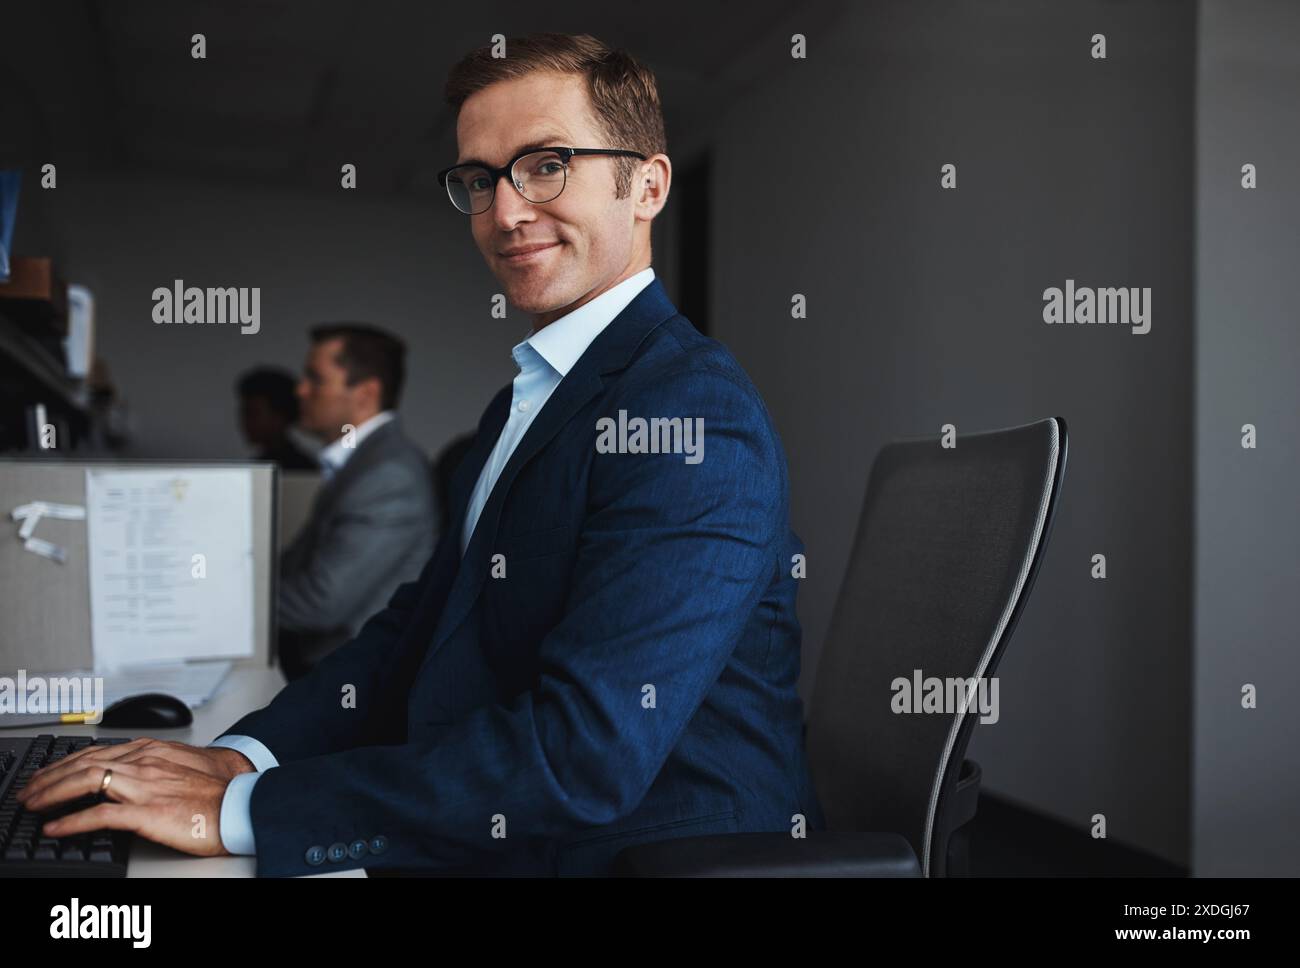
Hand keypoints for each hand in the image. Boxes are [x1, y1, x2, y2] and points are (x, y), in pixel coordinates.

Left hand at [15, 738, 253, 855]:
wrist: (243, 803)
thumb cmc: (220, 789)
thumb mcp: (183, 766)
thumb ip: (153, 766)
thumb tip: (129, 776)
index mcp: (152, 751)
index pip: (95, 753)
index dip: (65, 764)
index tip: (47, 775)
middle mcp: (144, 763)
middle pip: (83, 764)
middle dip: (49, 778)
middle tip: (28, 791)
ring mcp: (145, 786)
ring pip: (85, 782)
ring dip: (52, 794)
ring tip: (33, 805)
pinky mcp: (148, 812)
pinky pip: (101, 815)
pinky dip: (73, 821)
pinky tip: (57, 828)